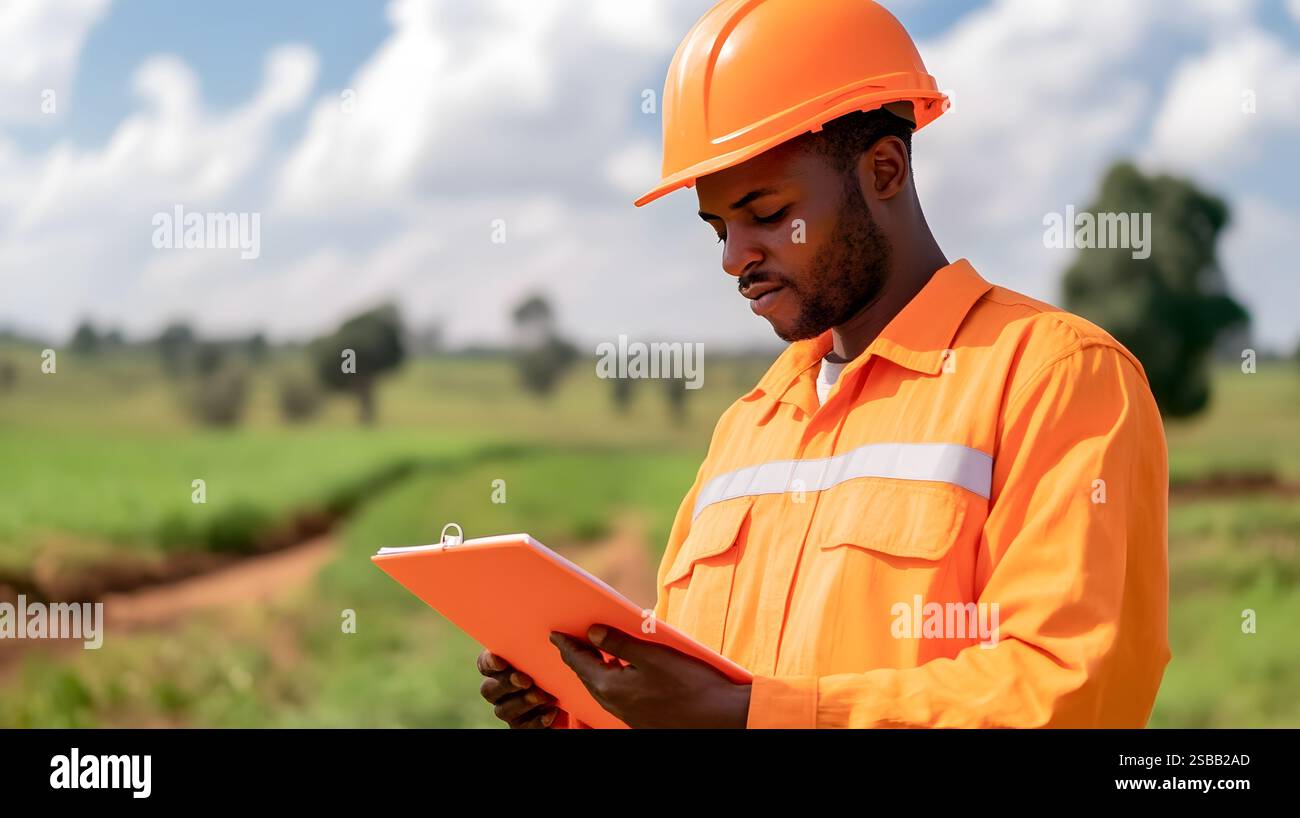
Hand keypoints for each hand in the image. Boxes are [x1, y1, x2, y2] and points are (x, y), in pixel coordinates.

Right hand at [477, 649, 559, 727]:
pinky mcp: (521, 726)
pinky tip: (552, 712)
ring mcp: (508, 710)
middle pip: (489, 690)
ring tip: (543, 696)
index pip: (484, 664)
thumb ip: (542, 644)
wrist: (566, 693)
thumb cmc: (551, 665)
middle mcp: (498, 690)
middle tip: (526, 680)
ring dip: (523, 702)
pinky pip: (524, 727)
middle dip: (506, 684)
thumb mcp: (548, 653)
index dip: (489, 663)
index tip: (501, 661)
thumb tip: (554, 632)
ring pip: (503, 710)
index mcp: (499, 668)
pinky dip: (537, 721)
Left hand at [549, 625, 751, 727]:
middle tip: (566, 640)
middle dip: (575, 657)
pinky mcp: (640, 717)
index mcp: (611, 687)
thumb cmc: (689, 685)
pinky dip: (607, 679)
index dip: (566, 645)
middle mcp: (613, 703)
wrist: (718, 718)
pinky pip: (614, 695)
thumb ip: (620, 642)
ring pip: (600, 687)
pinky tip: (616, 670)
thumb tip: (593, 632)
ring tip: (588, 651)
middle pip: (586, 676)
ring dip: (592, 668)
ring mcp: (626, 713)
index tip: (554, 633)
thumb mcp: (653, 655)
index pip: (579, 662)